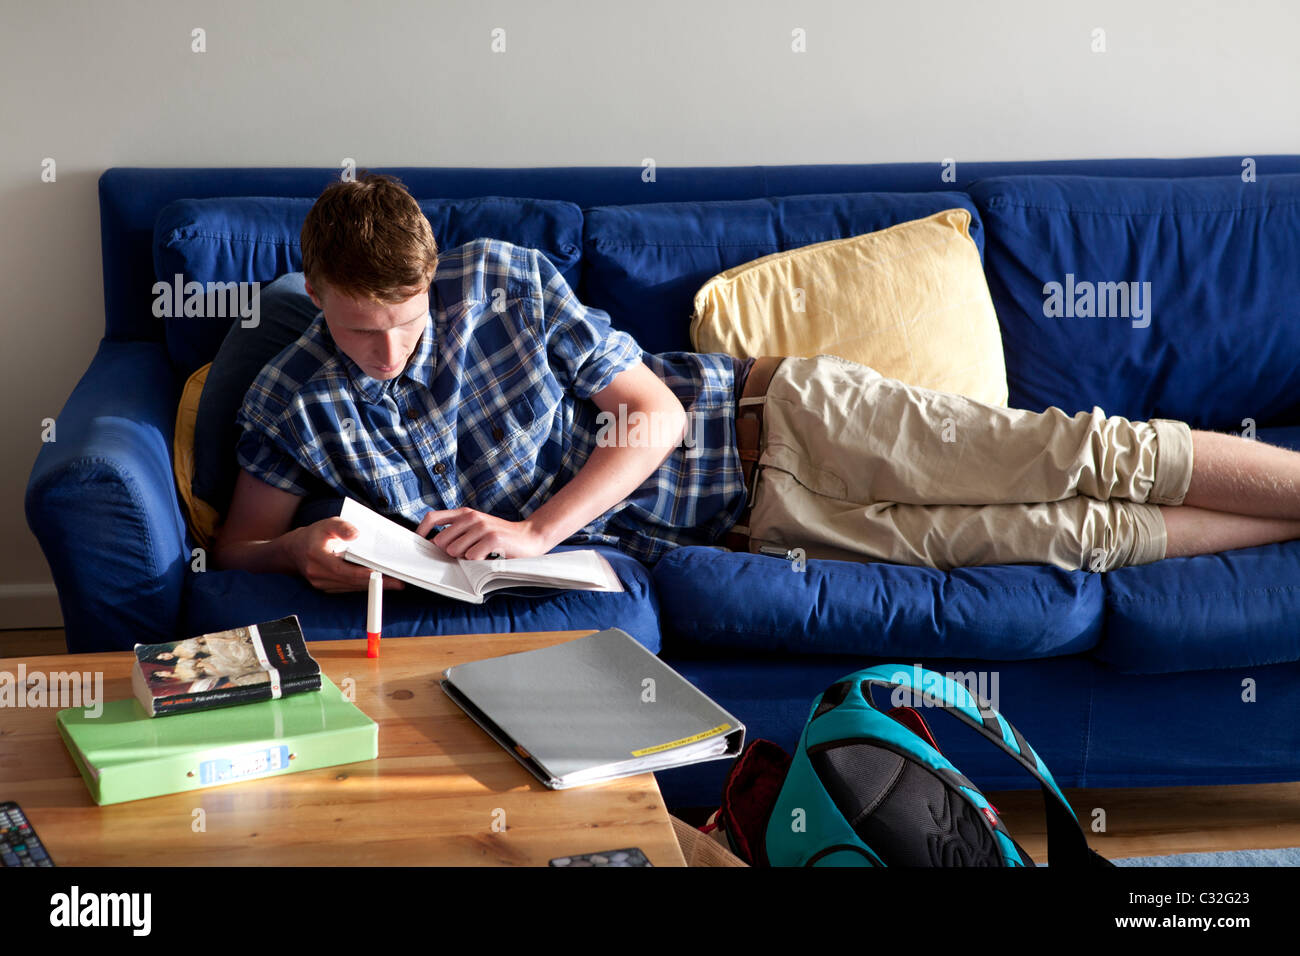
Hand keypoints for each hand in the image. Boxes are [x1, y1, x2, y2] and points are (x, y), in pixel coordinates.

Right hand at [291, 517, 405, 593]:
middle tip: (397, 582)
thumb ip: (342, 527)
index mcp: (316, 556)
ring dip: (372, 586)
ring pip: (350, 587)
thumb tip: (356, 534)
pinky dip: (363, 585)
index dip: (361, 573)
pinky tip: (378, 583)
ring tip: (394, 583)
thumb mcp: (328, 523)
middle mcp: (317, 573)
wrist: (295, 549)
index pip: (341, 569)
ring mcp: (320, 583)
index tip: (380, 574)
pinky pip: (347, 588)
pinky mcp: (326, 587)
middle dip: (375, 582)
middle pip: (350, 581)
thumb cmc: (315, 535)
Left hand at [415, 508, 553, 559]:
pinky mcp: (493, 538)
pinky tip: (488, 557)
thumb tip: (433, 543)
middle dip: (449, 553)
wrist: (530, 537)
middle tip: (465, 555)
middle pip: (441, 540)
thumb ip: (458, 531)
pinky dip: (478, 562)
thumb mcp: (477, 528)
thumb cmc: (500, 537)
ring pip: (455, 550)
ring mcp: (483, 527)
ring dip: (465, 558)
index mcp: (465, 513)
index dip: (421, 532)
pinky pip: (472, 556)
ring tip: (479, 554)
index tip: (418, 544)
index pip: (433, 518)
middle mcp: (472, 517)